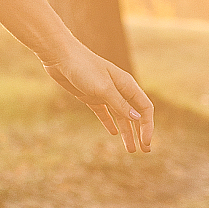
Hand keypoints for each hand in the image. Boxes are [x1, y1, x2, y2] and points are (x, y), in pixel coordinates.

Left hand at [43, 40, 154, 154]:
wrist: (60, 57)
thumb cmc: (84, 68)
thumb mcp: (104, 88)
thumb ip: (120, 104)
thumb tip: (137, 118)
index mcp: (127, 85)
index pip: (145, 108)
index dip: (148, 126)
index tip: (146, 142)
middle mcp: (119, 90)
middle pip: (135, 115)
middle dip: (141, 132)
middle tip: (145, 151)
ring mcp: (105, 94)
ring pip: (121, 117)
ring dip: (127, 133)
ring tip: (130, 150)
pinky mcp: (91, 97)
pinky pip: (104, 113)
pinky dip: (109, 123)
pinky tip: (113, 134)